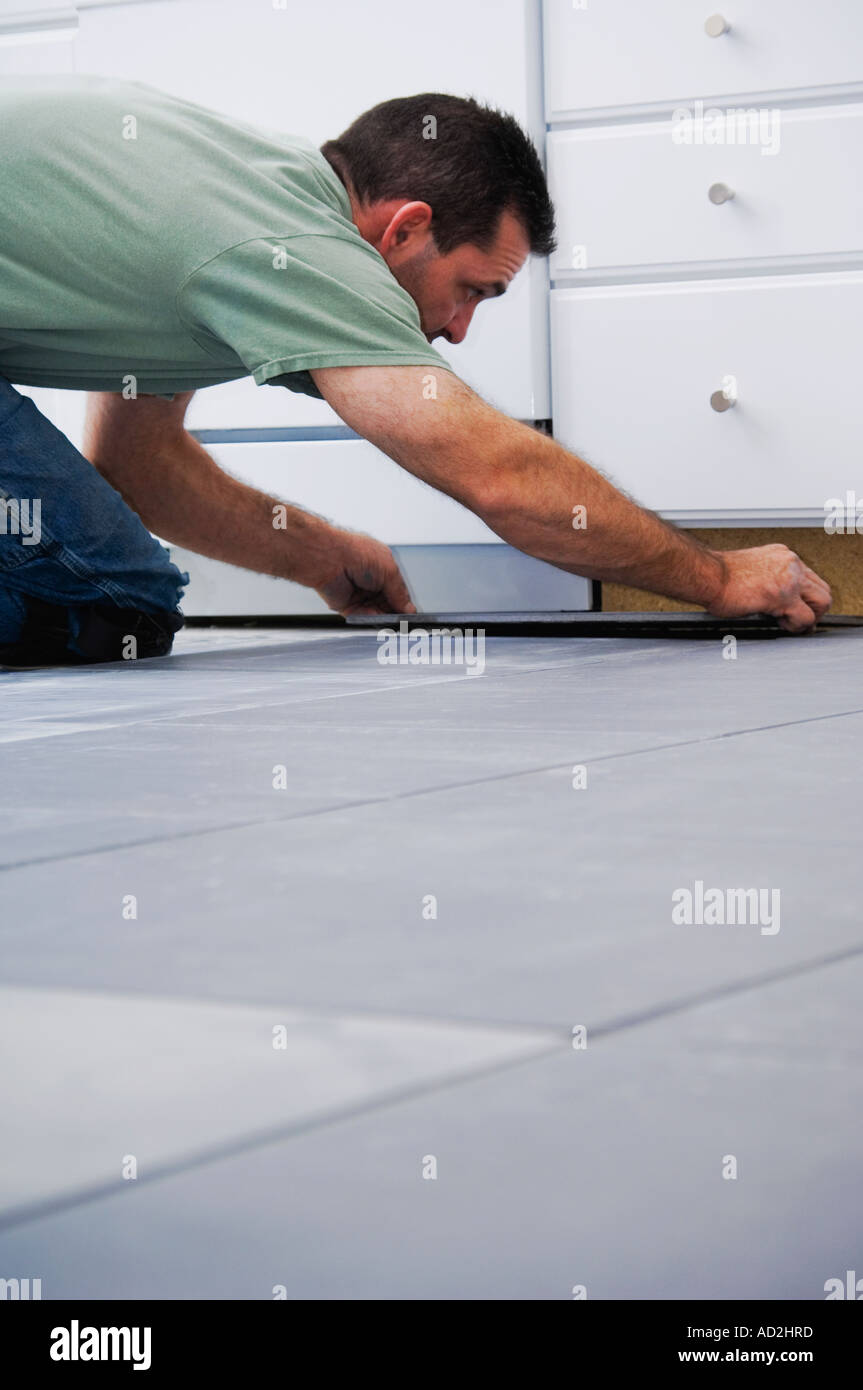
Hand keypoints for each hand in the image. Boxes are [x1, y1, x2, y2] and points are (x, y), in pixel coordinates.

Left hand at [314, 529, 415, 617]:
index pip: (397, 590)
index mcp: (381, 568)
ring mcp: (358, 594)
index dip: (404, 602)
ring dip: (384, 617)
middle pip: (388, 604)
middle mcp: (369, 581)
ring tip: (393, 621)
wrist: (329, 559)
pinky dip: (370, 619)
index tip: (411, 614)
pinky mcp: (347, 606)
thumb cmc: (355, 553)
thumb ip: (400, 593)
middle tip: (404, 621)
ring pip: (377, 612)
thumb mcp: (389, 570)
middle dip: (396, 612)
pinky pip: (363, 617)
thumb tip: (409, 609)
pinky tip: (377, 617)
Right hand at [706, 544, 831, 632]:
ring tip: (790, 624)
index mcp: (781, 555)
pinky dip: (796, 627)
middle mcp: (790, 563)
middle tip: (798, 620)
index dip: (805, 597)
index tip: (795, 608)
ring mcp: (790, 578)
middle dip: (814, 609)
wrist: (706, 575)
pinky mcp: (784, 596)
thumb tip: (771, 600)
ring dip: (809, 618)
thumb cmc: (717, 575)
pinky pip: (805, 617)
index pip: (809, 577)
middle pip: (822, 589)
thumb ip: (768, 579)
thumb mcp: (750, 570)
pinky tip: (780, 625)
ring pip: (822, 602)